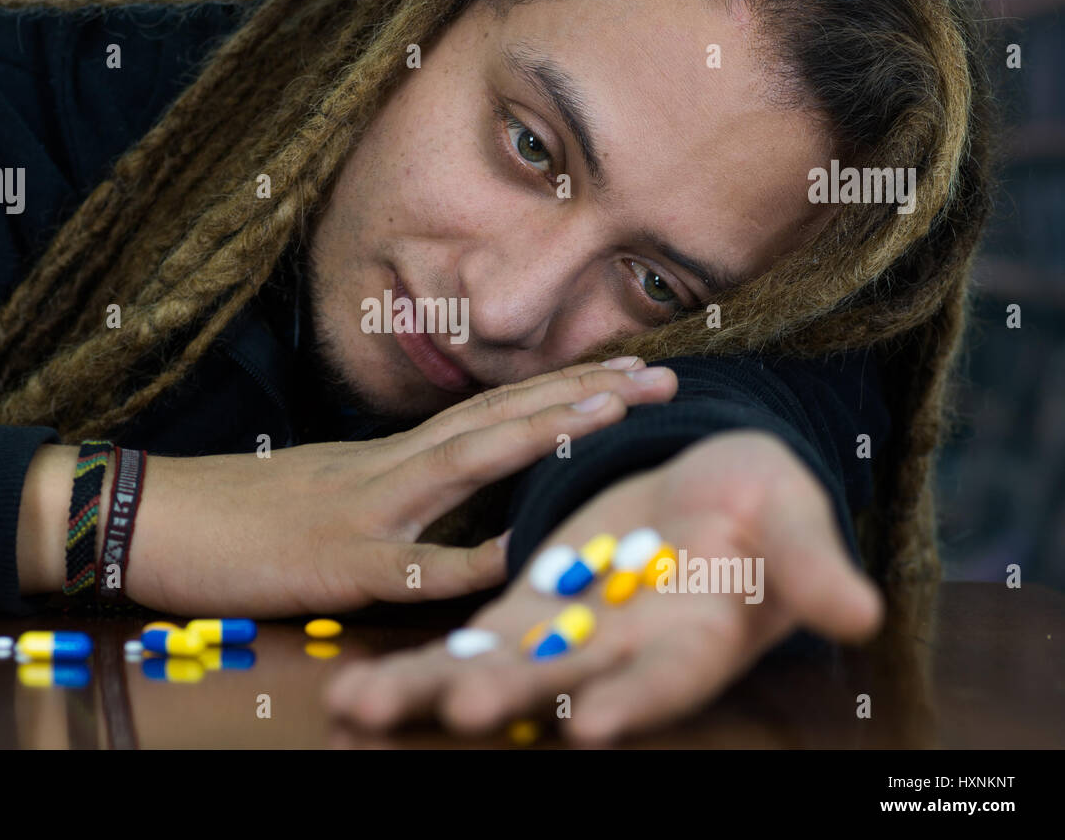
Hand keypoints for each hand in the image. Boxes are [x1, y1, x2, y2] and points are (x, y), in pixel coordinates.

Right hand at [124, 359, 677, 616]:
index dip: (561, 390)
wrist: (151, 515)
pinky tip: (519, 551)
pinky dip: (466, 560)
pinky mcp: (334, 564)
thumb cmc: (238, 509)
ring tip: (615, 412)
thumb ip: (396, 488)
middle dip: (584, 396)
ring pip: (466, 463)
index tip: (626, 371)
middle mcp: (389, 468)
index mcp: (389, 455)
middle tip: (661, 377)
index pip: (490, 411)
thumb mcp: (328, 485)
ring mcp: (365, 510)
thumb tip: (455, 491)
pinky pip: (410, 568)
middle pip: (499, 419)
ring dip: (544, 433)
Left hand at [325, 429, 883, 740]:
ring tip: (360, 707)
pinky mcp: (528, 604)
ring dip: (431, 684)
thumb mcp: (795, 526)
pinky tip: (354, 685)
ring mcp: (569, 632)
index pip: (666, 677)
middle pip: (563, 683)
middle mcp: (622, 653)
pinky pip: (467, 635)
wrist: (714, 491)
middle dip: (514, 691)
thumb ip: (814, 569)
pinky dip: (417, 657)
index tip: (594, 725)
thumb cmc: (767, 513)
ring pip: (494, 666)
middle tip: (464, 707)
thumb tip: (862, 614)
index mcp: (695, 641)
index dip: (635, 701)